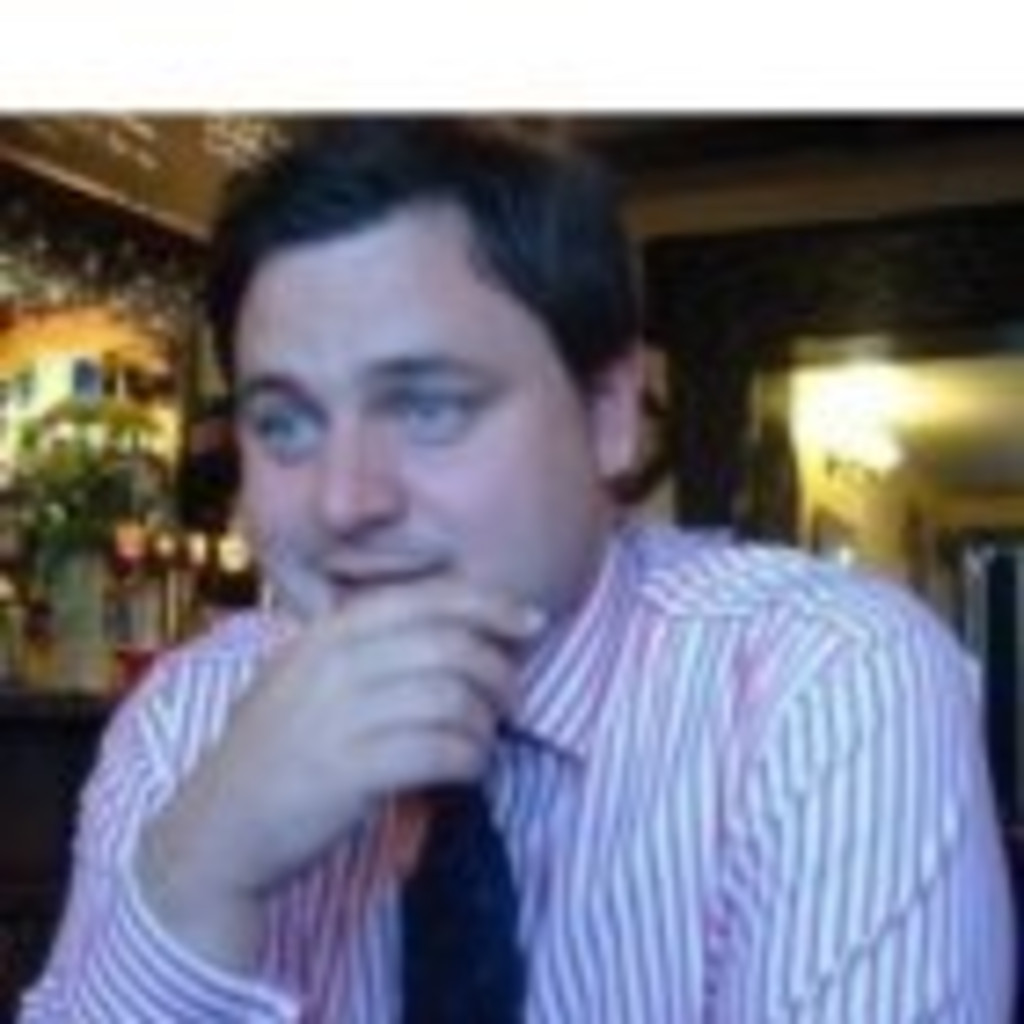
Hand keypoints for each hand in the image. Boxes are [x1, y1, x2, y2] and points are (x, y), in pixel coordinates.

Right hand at [136, 574, 541, 969]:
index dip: (489, 604)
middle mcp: (334, 665)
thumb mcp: (305, 677)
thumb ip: (366, 648)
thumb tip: (460, 634)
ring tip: (483, 741)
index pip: (426, 600)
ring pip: (453, 699)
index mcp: (327, 635)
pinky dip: (471, 760)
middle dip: (499, 671)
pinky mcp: (349, 772)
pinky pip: (442, 752)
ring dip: (486, 723)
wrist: (218, 828)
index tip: (531, 621)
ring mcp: (340, 717)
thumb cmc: (276, 750)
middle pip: (451, 646)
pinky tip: (467, 771)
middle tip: (512, 699)